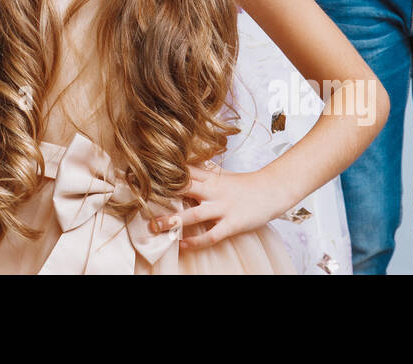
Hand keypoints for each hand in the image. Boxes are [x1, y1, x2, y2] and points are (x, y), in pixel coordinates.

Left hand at [148, 163, 281, 250]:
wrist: (273, 189)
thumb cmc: (245, 184)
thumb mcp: (222, 175)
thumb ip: (202, 173)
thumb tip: (182, 167)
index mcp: (210, 177)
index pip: (182, 171)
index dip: (162, 172)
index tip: (141, 175)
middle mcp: (213, 191)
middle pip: (183, 189)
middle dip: (161, 195)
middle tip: (139, 201)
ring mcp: (222, 207)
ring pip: (193, 214)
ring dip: (173, 221)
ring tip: (155, 227)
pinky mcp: (232, 224)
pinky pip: (211, 235)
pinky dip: (196, 241)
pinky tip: (182, 245)